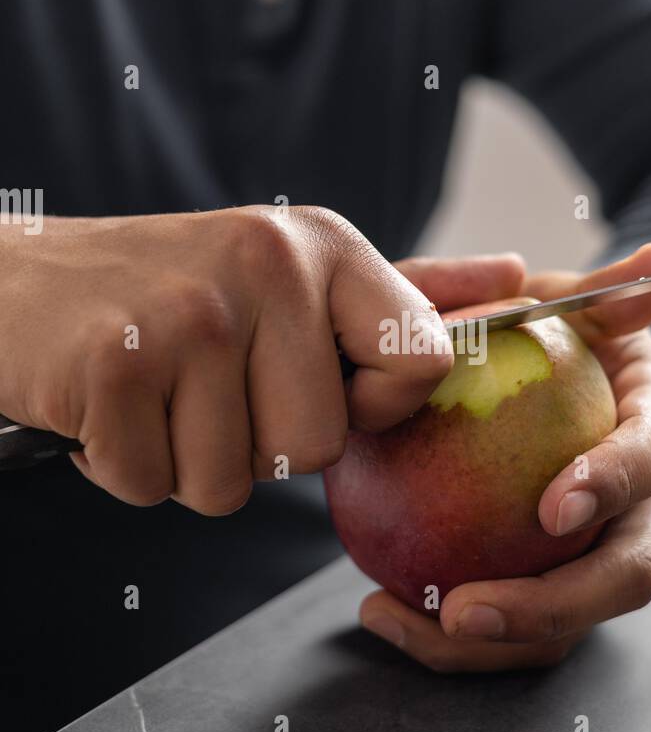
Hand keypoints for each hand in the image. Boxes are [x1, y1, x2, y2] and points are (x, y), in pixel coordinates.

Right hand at [0, 208, 451, 512]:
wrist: (17, 286)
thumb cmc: (170, 292)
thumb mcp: (295, 274)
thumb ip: (409, 290)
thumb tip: (520, 278)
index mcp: (326, 245)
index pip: (424, 366)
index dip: (373, 404)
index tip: (313, 377)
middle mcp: (269, 265)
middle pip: (320, 446)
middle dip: (259, 445)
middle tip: (205, 384)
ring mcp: (191, 313)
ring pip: (234, 484)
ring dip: (186, 461)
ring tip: (154, 393)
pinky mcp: (115, 365)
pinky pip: (155, 486)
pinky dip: (126, 467)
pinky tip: (109, 407)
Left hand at [360, 242, 650, 670]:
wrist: (544, 377)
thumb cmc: (554, 331)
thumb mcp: (568, 301)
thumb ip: (605, 290)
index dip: (612, 486)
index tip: (550, 506)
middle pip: (626, 575)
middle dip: (551, 606)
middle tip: (464, 610)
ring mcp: (605, 552)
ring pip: (570, 623)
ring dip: (487, 642)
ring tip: (396, 619)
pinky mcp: (555, 584)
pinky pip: (514, 626)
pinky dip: (449, 635)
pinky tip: (379, 612)